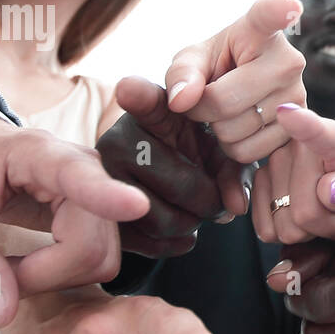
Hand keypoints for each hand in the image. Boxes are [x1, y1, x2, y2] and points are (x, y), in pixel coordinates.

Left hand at [0, 110, 149, 328]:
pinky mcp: (101, 215)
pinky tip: (33, 263)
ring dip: (52, 277)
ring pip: (99, 261)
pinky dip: (62, 275)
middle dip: (42, 275)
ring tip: (11, 264)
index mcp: (36, 154)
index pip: (79, 176)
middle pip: (90, 246)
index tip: (135, 206)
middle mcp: (82, 169)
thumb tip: (1, 316)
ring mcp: (98, 192)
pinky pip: (98, 262)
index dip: (108, 195)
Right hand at [97, 77, 246, 257]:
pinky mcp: (97, 213)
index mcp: (154, 110)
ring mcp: (102, 176)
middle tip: (215, 202)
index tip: (129, 89)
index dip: (135, 94)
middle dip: (208, 202)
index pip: (142, 98)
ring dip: (190, 224)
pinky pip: (142, 241)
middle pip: (179, 184)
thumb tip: (235, 207)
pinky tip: (185, 234)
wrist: (167, 178)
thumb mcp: (226, 154)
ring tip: (197, 212)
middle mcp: (118, 137)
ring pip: (159, 219)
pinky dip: (172, 244)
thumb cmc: (203, 155)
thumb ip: (236, 174)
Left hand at [165, 0, 307, 163]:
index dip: (279, 11)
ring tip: (227, 111)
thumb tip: (181, 101)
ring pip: (236, 132)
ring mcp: (298, 97)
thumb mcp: (192, 60)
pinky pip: (250, 152)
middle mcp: (289, 61)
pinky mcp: (300, 130)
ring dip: (219, 130)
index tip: (290, 7)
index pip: (270, 17)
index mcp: (260, 32)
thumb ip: (180, 74)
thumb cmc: (216, 67)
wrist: (243, 91)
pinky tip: (241, 127)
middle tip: (207, 97)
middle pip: (224, 102)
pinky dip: (235, 147)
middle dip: (201, 109)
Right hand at [252, 105, 334, 244]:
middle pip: (304, 209)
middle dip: (327, 225)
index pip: (321, 134)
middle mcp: (300, 144)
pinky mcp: (261, 181)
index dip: (304, 126)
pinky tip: (306, 221)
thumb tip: (328, 191)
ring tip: (329, 216)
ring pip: (285, 223)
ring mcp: (275, 161)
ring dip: (310, 231)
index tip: (287, 114)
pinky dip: (289, 234)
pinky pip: (267, 228)